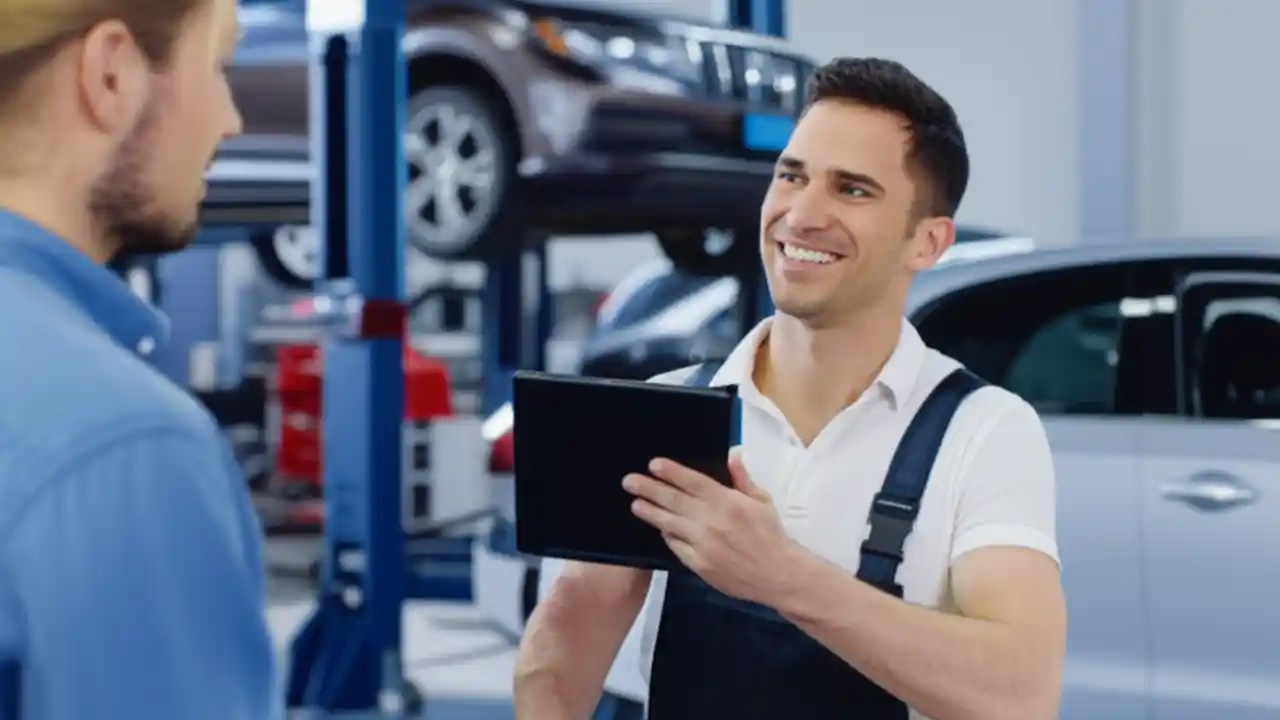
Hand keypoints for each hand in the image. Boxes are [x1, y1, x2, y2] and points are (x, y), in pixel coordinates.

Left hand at [623, 447, 803, 605]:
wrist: (777, 574)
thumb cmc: (770, 534)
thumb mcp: (761, 500)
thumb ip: (742, 478)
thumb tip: (733, 452)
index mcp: (727, 501)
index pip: (692, 482)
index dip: (671, 472)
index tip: (653, 464)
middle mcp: (711, 521)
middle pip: (673, 500)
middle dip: (649, 489)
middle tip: (629, 481)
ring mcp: (703, 544)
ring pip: (669, 523)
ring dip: (650, 512)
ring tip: (635, 504)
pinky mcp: (699, 564)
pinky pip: (676, 546)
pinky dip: (668, 536)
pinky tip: (660, 529)